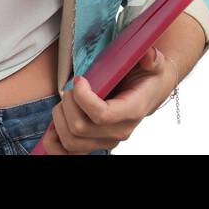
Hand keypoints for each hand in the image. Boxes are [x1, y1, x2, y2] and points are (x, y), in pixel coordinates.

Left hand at [40, 45, 177, 153]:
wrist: (149, 92)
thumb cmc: (147, 77)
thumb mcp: (154, 63)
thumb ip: (152, 59)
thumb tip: (147, 55)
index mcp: (132, 111)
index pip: (101, 115)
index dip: (83, 97)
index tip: (79, 79)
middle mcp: (118, 131)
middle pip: (80, 128)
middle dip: (68, 103)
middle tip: (71, 88)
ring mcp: (105, 141)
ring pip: (71, 141)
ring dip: (60, 118)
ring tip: (65, 102)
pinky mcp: (94, 144)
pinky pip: (68, 153)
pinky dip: (54, 143)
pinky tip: (53, 126)